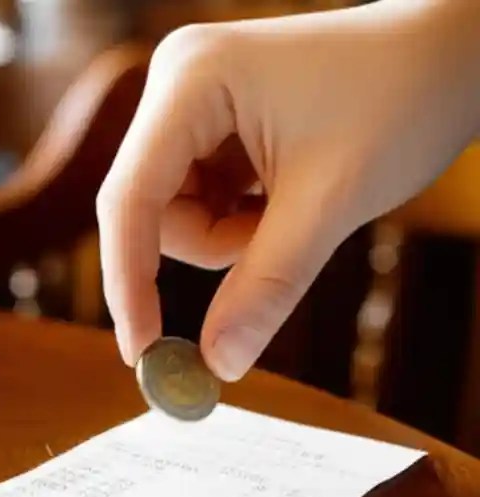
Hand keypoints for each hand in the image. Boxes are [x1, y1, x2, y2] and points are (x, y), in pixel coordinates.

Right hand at [96, 0, 479, 380]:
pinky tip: (286, 193)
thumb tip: (218, 363)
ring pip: (174, 212)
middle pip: (149, 208)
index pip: (130, 197)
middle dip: (213, 243)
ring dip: (230, 234)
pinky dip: (239, 218)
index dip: (128, 280)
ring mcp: (189, 100)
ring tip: (296, 203)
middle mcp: (175, 81)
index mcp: (191, 80)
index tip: (141, 353)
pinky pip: (198, 198)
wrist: (455, 54)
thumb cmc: (405, 98)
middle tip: (275, 242)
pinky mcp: (208, 120)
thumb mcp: (332, 202)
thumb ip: (268, 283)